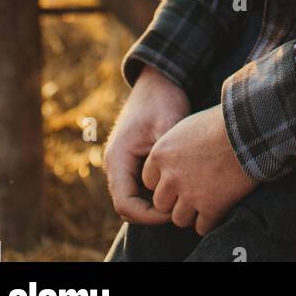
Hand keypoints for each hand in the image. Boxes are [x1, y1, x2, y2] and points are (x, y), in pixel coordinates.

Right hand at [103, 65, 191, 224]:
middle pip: (127, 207)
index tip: (173, 211)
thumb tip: (173, 189)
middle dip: (152, 214)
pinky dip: (154, 193)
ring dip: (153, 205)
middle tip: (180, 210)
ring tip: (179, 201)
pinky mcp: (132, 161)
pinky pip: (138, 188)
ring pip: (133, 199)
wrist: (159, 80)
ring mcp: (122, 163)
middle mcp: (115, 165)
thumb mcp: (167, 127)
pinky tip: (176, 188)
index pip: (125, 204)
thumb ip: (166, 158)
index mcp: (117, 159)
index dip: (148, 215)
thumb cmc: (163, 100)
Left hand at [142, 104, 258, 235]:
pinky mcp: (210, 207)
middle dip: (176, 200)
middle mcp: (170, 177)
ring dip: (192, 212)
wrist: (248, 129)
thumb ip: (173, 149)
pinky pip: (202, 227)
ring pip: (179, 219)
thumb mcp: (187, 127)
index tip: (179, 177)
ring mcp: (190, 194)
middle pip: (162, 203)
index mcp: (160, 154)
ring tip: (207, 199)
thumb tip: (171, 163)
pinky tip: (220, 206)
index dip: (165, 181)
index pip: (149, 181)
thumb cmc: (220, 122)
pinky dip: (210, 220)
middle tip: (193, 191)